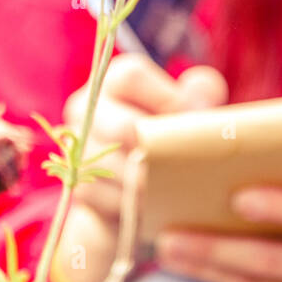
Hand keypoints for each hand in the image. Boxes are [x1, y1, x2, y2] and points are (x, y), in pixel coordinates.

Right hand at [53, 53, 225, 281]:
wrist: (143, 194)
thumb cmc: (173, 139)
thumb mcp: (193, 110)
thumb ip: (202, 94)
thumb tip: (199, 102)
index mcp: (115, 80)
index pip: (133, 76)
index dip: (167, 98)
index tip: (191, 120)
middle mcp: (87, 107)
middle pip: (122, 127)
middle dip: (160, 151)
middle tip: (186, 164)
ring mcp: (78, 148)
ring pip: (115, 167)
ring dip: (150, 182)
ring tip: (176, 187)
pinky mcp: (80, 185)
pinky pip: (108, 197)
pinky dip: (136, 205)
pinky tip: (155, 204)